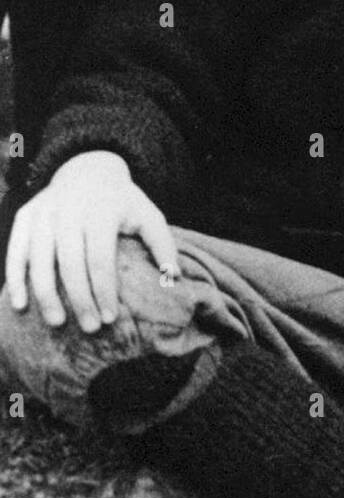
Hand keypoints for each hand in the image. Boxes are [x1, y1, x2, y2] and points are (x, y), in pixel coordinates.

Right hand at [6, 152, 178, 334]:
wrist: (88, 169)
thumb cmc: (122, 203)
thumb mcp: (148, 215)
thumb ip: (163, 244)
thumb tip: (174, 277)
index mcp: (102, 210)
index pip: (100, 258)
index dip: (103, 290)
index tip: (109, 318)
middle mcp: (70, 210)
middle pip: (70, 262)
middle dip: (79, 298)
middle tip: (89, 328)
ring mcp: (44, 212)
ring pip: (39, 259)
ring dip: (45, 294)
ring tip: (57, 322)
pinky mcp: (26, 216)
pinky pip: (15, 250)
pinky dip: (15, 278)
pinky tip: (20, 304)